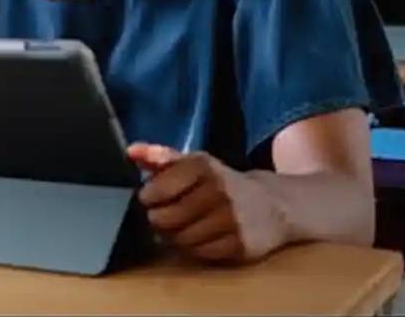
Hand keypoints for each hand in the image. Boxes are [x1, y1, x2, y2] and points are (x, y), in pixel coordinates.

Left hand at [129, 143, 285, 263]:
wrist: (274, 204)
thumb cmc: (222, 183)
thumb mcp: (193, 164)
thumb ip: (160, 157)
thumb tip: (131, 151)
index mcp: (202, 166)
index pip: (157, 190)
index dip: (149, 197)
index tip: (152, 197)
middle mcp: (218, 190)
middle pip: (164, 218)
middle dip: (159, 219)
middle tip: (166, 215)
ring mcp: (231, 219)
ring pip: (180, 238)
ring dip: (175, 236)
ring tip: (183, 226)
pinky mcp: (240, 244)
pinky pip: (199, 253)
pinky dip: (194, 249)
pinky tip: (199, 237)